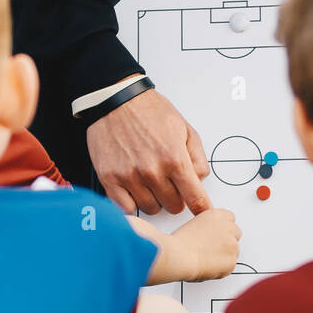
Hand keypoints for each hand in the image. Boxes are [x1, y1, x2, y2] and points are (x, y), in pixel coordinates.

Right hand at [88, 89, 210, 214]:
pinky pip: (127, 208)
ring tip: (150, 181)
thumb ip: (197, 158)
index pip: (195, 198)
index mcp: (174, 158)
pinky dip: (133, 202)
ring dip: (154, 199)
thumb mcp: (184, 129)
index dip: (202, 208)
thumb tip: (199, 181)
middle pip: (174, 207)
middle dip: (176, 197)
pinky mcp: (110, 179)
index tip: (203, 212)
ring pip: (152, 209)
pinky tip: (135, 188)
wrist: (116, 99)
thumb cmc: (149, 111)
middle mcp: (152, 171)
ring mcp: (130, 177)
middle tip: (169, 182)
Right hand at [166, 208, 240, 280]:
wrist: (180, 256)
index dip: (223, 228)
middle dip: (227, 241)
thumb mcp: (194, 225)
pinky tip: (208, 267)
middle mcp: (228, 228)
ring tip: (207, 260)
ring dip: (225, 255)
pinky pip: (230, 266)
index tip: (218, 234)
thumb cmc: (180, 243)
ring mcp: (232, 245)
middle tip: (214, 249)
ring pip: (234, 251)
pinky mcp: (231, 261)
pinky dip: (222, 268)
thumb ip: (209, 228)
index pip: (230, 218)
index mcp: (218, 216)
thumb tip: (212, 237)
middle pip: (236, 234)